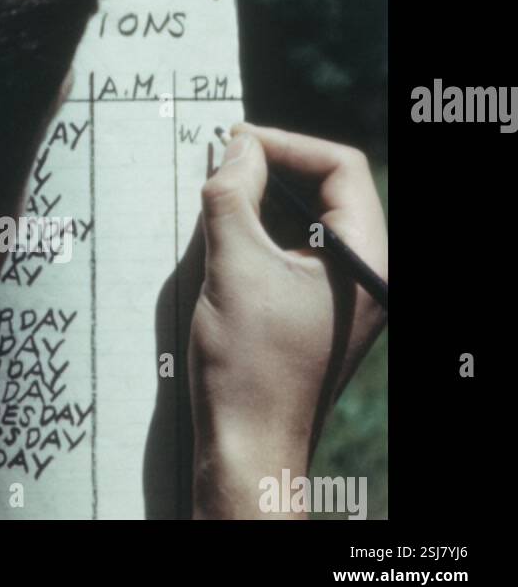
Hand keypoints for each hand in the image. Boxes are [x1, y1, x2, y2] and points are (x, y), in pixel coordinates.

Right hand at [189, 123, 387, 518]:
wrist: (248, 447)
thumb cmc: (248, 365)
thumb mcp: (234, 268)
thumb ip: (232, 197)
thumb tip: (233, 146)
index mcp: (368, 261)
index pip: (342, 169)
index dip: (286, 143)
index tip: (234, 140)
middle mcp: (367, 276)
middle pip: (329, 192)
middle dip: (274, 170)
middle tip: (222, 160)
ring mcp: (345, 298)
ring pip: (308, 224)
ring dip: (263, 203)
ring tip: (217, 192)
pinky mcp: (318, 314)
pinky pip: (296, 256)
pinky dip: (262, 236)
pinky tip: (225, 235)